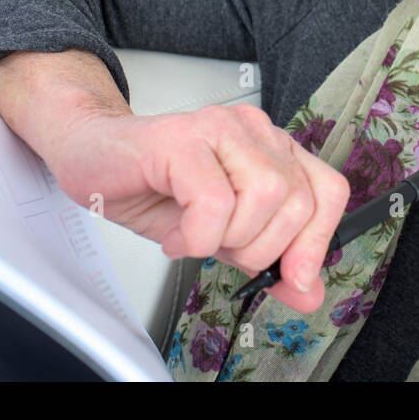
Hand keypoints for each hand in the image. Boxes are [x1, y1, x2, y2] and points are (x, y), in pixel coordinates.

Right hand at [41, 101, 350, 314]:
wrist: (89, 156)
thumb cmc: (151, 185)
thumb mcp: (221, 234)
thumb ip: (266, 259)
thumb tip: (309, 291)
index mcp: (271, 148)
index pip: (328, 191)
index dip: (317, 241)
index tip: (294, 277)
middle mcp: (252, 131)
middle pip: (298, 201)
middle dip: (261, 247)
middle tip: (219, 248)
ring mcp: (219, 128)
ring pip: (265, 197)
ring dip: (226, 238)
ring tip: (193, 236)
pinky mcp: (182, 139)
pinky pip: (215, 202)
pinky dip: (196, 235)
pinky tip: (176, 234)